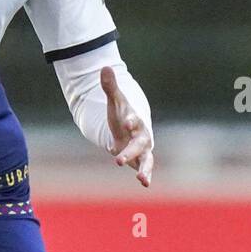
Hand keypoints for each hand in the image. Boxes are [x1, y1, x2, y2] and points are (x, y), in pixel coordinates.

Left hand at [101, 66, 153, 187]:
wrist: (130, 125)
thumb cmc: (121, 114)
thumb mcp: (114, 101)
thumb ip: (110, 86)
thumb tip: (103, 67)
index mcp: (135, 120)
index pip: (133, 119)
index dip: (131, 120)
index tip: (127, 122)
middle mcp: (141, 135)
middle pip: (139, 144)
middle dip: (131, 152)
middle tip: (118, 160)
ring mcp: (142, 149)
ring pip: (146, 159)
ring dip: (144, 169)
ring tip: (142, 179)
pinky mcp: (140, 159)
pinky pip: (145, 168)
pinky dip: (146, 175)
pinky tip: (145, 184)